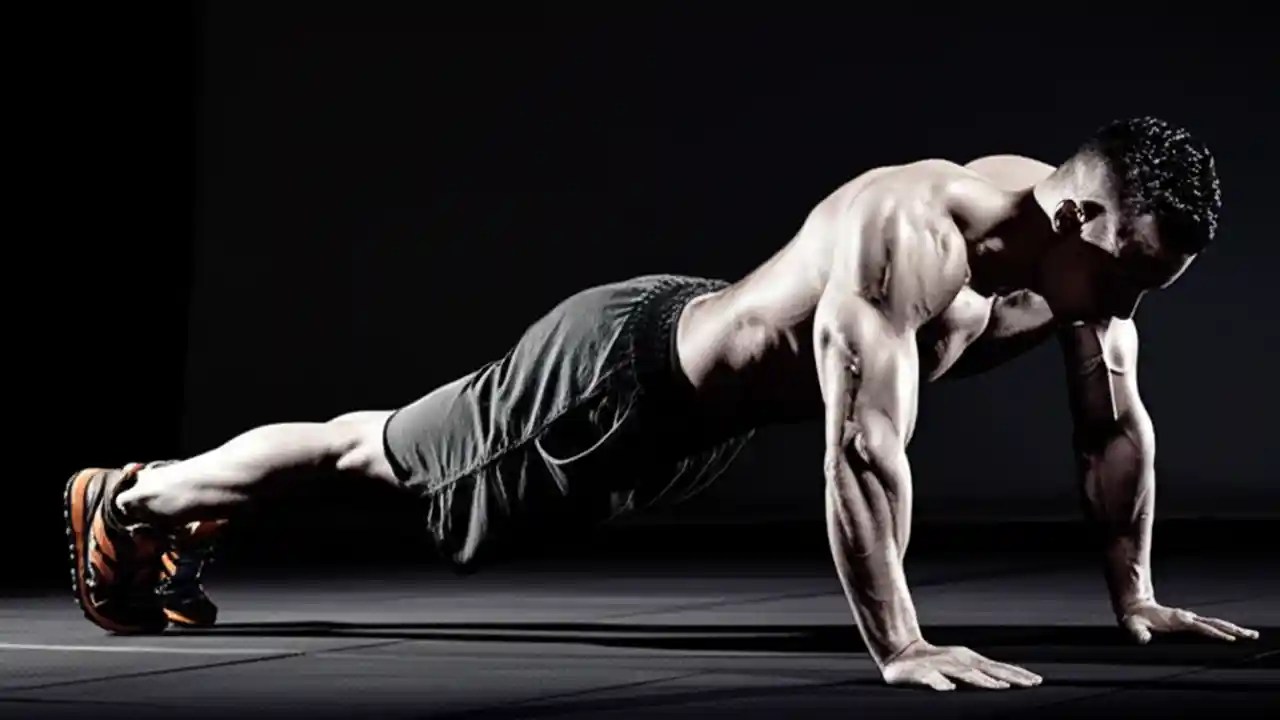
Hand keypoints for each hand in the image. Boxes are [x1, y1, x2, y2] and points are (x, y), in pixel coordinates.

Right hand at [881, 639, 1042, 690]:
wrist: (899, 654)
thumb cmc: (930, 666)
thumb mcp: (955, 668)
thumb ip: (977, 675)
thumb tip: (1002, 682)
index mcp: (968, 661)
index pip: (998, 668)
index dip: (1016, 674)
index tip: (1036, 681)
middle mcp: (958, 661)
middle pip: (988, 670)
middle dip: (1009, 677)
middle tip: (1031, 684)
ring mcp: (941, 667)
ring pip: (964, 675)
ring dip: (981, 681)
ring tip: (998, 687)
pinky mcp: (921, 674)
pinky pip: (931, 679)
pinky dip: (939, 683)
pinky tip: (947, 689)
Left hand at [1121, 601, 1259, 643]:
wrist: (1134, 605)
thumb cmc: (1133, 617)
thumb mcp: (1132, 625)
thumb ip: (1137, 632)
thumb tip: (1142, 639)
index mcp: (1178, 619)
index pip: (1201, 628)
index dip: (1214, 633)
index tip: (1230, 638)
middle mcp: (1186, 617)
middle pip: (1214, 623)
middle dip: (1233, 629)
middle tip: (1251, 635)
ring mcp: (1188, 618)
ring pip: (1214, 623)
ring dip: (1232, 628)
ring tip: (1250, 634)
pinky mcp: (1187, 621)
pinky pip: (1209, 625)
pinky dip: (1223, 628)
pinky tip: (1232, 633)